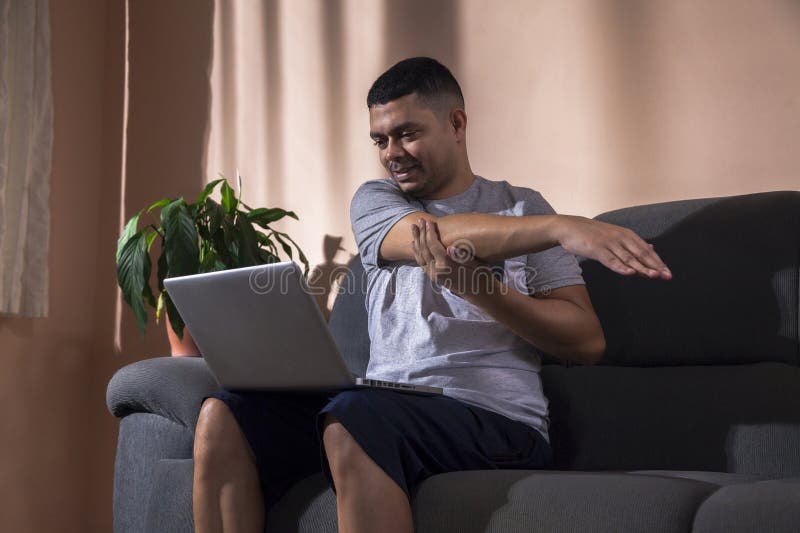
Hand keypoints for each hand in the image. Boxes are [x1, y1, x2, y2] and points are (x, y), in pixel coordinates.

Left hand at [410, 218, 482, 293]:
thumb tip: (450, 247)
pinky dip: (416, 251)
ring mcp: (433, 275)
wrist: (479, 293)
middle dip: (421, 233)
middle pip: (424, 248)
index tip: (429, 221)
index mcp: (446, 266)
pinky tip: (414, 243)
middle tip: (420, 220)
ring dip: (416, 240)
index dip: (430, 232)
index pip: (433, 245)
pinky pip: (421, 262)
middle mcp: (436, 271)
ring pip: (420, 255)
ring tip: (414, 228)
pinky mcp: (433, 277)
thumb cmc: (480, 275)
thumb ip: (462, 256)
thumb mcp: (474, 264)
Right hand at [555, 215, 671, 279]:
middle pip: (641, 254)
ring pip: (628, 258)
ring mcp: (609, 243)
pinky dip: (621, 267)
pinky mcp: (597, 249)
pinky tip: (630, 273)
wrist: (569, 227)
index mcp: (627, 235)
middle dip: (655, 266)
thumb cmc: (592, 234)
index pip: (646, 250)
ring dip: (642, 267)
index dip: (658, 262)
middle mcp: (620, 238)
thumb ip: (632, 244)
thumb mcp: (615, 235)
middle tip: (667, 276)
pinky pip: (611, 260)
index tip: (668, 273)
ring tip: (654, 276)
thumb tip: (652, 248)